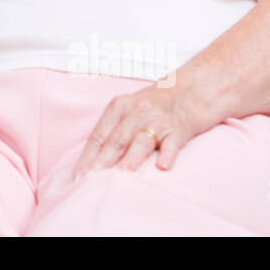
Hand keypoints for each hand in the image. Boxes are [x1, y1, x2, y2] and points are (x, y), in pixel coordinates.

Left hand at [70, 76, 218, 178]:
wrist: (190, 90)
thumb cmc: (153, 105)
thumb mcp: (128, 109)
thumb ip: (112, 131)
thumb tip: (92, 162)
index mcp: (119, 107)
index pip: (99, 135)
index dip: (88, 156)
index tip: (79, 174)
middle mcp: (137, 111)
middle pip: (117, 139)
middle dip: (103, 160)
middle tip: (93, 179)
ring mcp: (159, 120)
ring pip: (142, 140)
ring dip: (131, 158)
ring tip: (122, 174)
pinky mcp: (180, 128)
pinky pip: (173, 143)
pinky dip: (168, 154)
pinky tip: (162, 166)